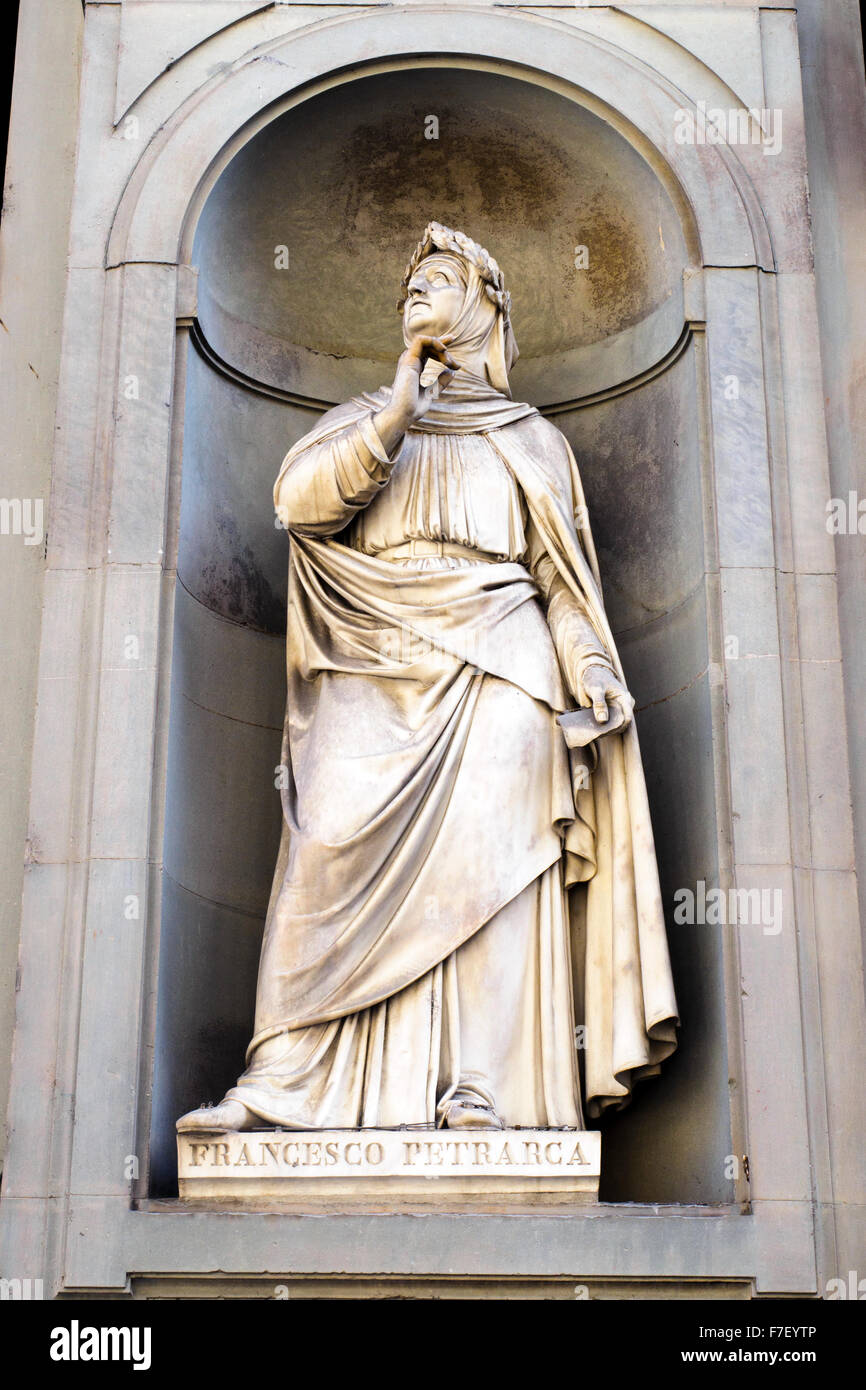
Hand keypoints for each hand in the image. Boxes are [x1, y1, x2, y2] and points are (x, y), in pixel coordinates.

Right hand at [373, 335, 458, 451]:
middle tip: (456, 365)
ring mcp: (408, 359)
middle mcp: (410, 361)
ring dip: (441, 348)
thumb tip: (451, 372)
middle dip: (445, 350)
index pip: (428, 351)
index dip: (441, 345)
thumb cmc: (413, 407)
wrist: (403, 414)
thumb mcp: (432, 393)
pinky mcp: (408, 359)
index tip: (454, 342)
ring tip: (449, 363)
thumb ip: (440, 382)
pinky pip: (420, 340)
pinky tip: (443, 351)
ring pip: (426, 341)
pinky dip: (434, 342)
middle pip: (429, 345)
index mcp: (414, 368)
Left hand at [582, 663, 634, 726]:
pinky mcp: (613, 709)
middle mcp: (625, 703)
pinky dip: (605, 724)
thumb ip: (599, 704)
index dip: (618, 726)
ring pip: (617, 722)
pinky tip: (596, 727)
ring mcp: (619, 707)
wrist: (593, 673)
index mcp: (625, 698)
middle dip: (612, 729)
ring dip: (608, 727)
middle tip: (598, 733)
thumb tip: (603, 720)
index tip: (605, 731)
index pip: (627, 718)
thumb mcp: (596, 689)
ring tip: (596, 731)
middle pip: (622, 721)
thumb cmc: (595, 679)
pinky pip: (611, 719)